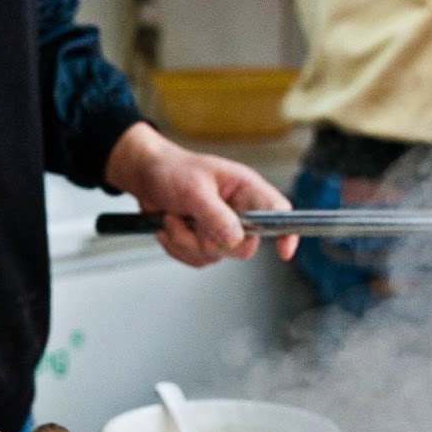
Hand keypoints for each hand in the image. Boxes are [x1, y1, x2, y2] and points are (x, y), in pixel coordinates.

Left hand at [104, 121, 297, 266]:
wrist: (145, 177)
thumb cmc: (172, 171)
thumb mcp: (193, 189)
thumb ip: (215, 214)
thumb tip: (235, 239)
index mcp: (245, 190)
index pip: (278, 212)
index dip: (286, 232)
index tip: (283, 251)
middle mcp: (238, 211)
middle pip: (244, 246)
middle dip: (210, 240)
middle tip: (188, 220)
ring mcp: (221, 229)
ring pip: (216, 255)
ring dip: (186, 241)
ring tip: (172, 217)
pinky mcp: (204, 242)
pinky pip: (197, 260)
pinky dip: (177, 247)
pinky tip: (168, 226)